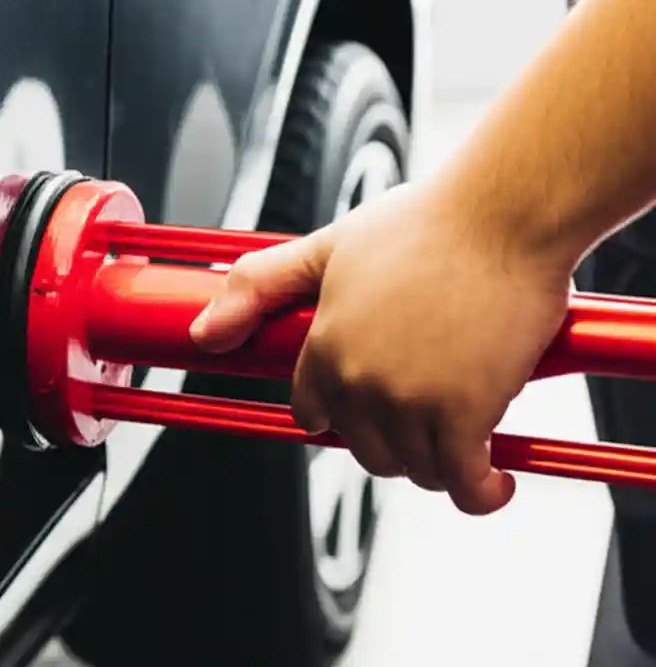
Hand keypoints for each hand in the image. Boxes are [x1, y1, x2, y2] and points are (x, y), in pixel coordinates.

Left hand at [189, 184, 572, 513]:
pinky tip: (494, 481)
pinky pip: (464, 483)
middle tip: (431, 413)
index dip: (343, 412)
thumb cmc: (427, 224)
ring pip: (414, 470)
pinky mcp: (465, 415)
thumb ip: (259, 287)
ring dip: (440, 464)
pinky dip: (481, 492)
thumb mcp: (326, 248)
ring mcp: (409, 402)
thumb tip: (204, 336)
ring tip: (465, 436)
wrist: (502, 214)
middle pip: (367, 450)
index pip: (313, 414)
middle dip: (395, 441)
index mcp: (324, 347)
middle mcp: (357, 382)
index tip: (374, 406)